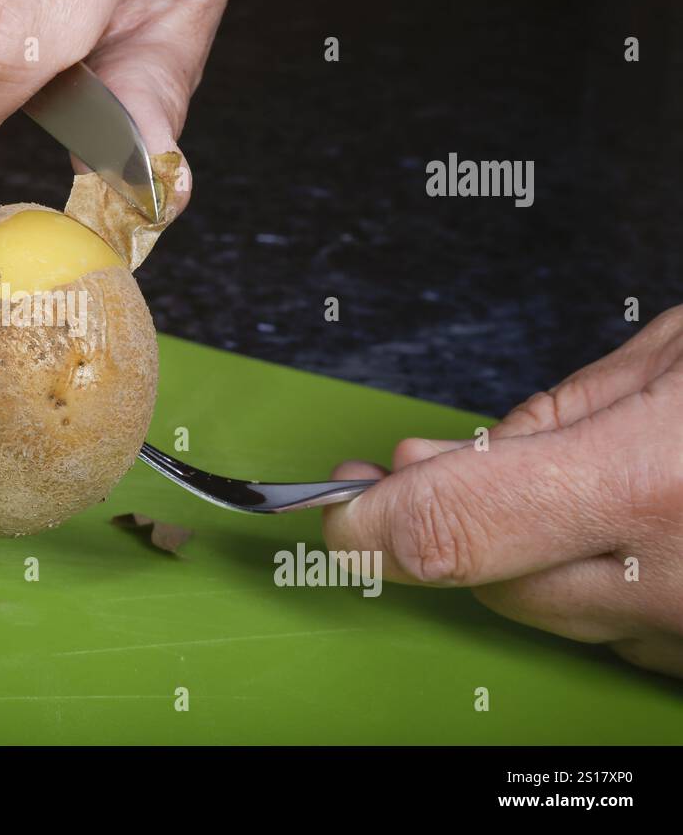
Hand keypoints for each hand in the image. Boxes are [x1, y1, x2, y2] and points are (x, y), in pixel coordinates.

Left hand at [323, 306, 682, 677]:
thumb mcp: (674, 354)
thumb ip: (548, 415)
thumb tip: (443, 462)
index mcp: (651, 483)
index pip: (448, 530)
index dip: (369, 520)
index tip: (341, 505)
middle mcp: (674, 583)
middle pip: (485, 581)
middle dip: (446, 524)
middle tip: (428, 468)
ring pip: (550, 616)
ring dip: (528, 556)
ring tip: (572, 482)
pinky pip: (618, 636)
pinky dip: (598, 586)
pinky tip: (624, 531)